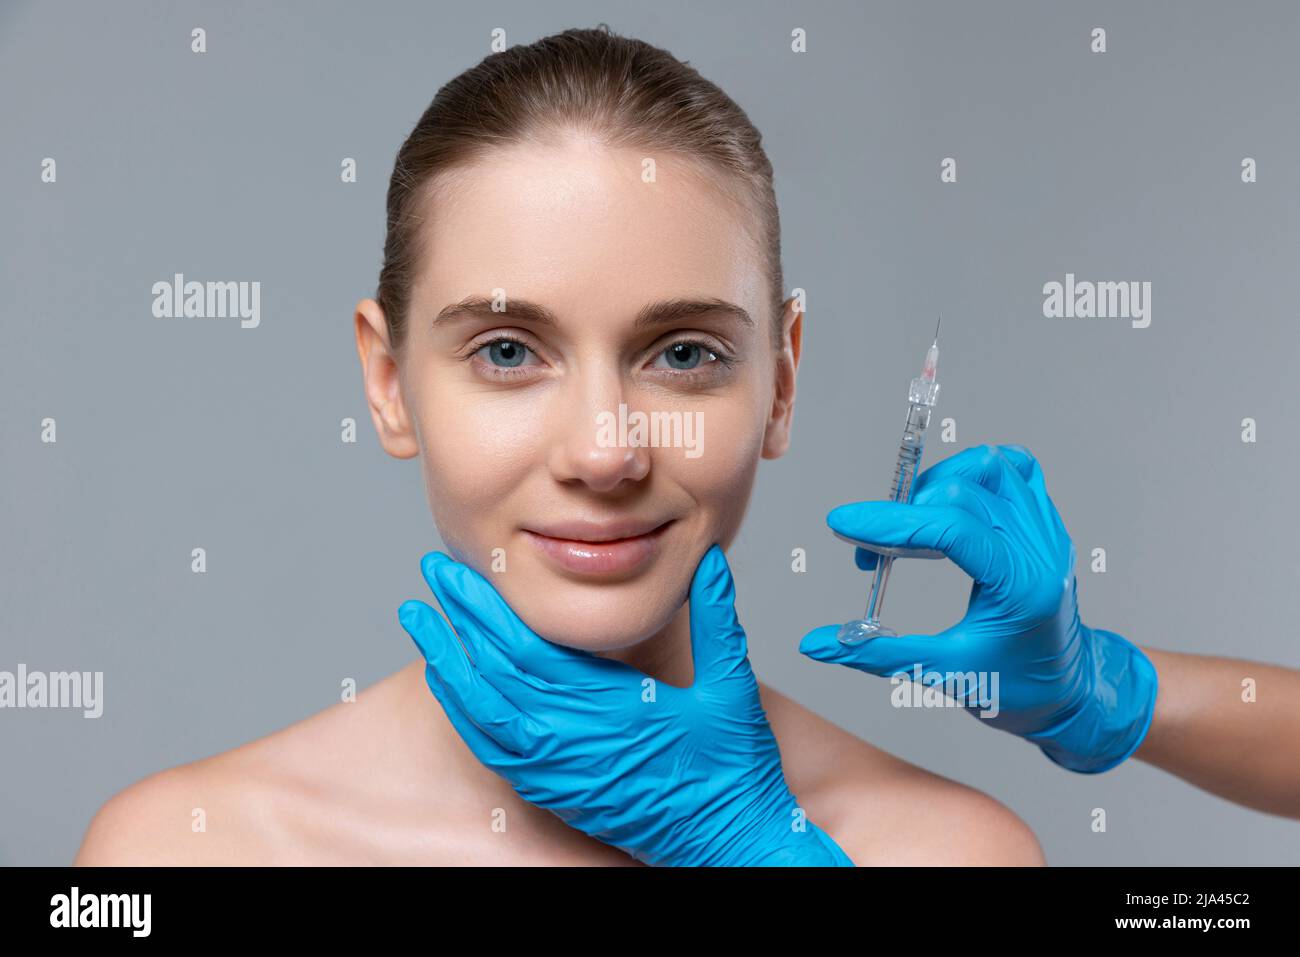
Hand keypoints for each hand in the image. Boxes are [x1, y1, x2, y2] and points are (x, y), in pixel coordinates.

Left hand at [398, 544, 853, 865]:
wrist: (727, 843)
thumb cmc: (732, 769)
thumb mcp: (732, 686)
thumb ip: (715, 617)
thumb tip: (709, 557)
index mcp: (611, 706)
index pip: (529, 650)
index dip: (489, 608)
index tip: (463, 571)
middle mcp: (574, 740)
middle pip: (496, 672)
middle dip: (459, 619)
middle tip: (432, 574)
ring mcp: (559, 771)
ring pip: (484, 712)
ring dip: (448, 663)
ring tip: (418, 621)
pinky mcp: (556, 792)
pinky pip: (494, 751)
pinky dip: (464, 714)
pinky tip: (450, 685)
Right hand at [801, 444, 1157, 773]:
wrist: (1069, 691)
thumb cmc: (1017, 688)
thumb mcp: (943, 675)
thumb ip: (878, 654)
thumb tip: (818, 644)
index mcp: (1022, 587)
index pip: (953, 528)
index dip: (891, 522)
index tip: (844, 525)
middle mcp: (1041, 549)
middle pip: (964, 492)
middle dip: (902, 513)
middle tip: (868, 549)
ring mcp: (1047, 529)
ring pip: (988, 467)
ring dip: (935, 485)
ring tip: (907, 524)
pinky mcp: (1044, 520)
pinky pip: (1012, 467)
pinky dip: (972, 473)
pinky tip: (946, 502)